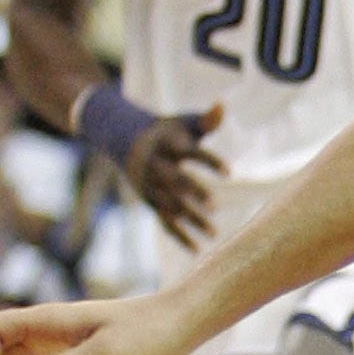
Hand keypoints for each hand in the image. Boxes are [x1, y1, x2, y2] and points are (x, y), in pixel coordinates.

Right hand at [120, 103, 225, 248]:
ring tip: (215, 233)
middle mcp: (154, 166)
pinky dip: (179, 235)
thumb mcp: (182, 123)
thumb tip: (222, 104)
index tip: (230, 171)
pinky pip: (163, 220)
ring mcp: (149, 185)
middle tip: (216, 205)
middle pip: (173, 181)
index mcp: (166, 144)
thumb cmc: (165, 131)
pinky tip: (197, 250)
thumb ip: (205, 119)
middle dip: (192, 192)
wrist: (123, 138)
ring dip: (189, 219)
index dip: (209, 161)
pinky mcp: (149, 200)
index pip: (189, 153)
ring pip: (169, 204)